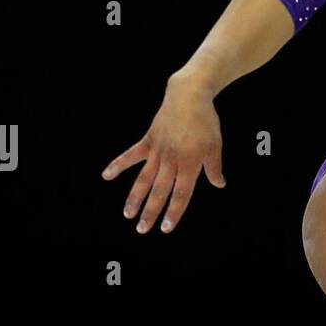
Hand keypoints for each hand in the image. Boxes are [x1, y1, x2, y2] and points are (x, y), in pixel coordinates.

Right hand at [101, 77, 225, 233]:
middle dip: (151, 211)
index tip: (165, 228)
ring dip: (135, 197)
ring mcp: (158, 150)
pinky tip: (106, 176)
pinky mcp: (148, 140)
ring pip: (144, 178)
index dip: (174, 211)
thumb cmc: (206, 122)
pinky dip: (118, 164)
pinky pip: (131, 154)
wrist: (190, 95)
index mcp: (190, 163)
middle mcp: (172, 159)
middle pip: (160, 190)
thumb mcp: (216, 145)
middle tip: (142, 229)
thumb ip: (214, 167)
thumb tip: (219, 185)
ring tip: (127, 215)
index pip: (182, 193)